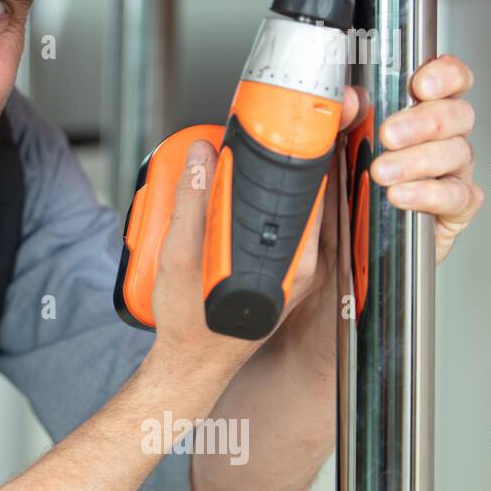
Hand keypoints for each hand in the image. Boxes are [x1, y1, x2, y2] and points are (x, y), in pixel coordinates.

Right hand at [149, 139, 321, 376]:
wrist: (192, 366)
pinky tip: (231, 202)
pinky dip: (259, 209)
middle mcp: (303, 263)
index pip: (310, 184)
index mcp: (292, 256)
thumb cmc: (192, 325)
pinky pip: (279, 229)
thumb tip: (200, 154)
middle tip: (239, 145)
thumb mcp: (180, 254)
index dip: (296, 147)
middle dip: (271, 164)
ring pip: (289, 209)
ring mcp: (296, 270)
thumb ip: (191, 201)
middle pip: (299, 192)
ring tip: (227, 170)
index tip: (276, 124)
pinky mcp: (282, 274)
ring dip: (263, 186)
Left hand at [253, 54, 484, 368]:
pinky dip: (431, 193)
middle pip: (455, 114)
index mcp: (394, 121)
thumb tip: (344, 97)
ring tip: (382, 172)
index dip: (441, 75)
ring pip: (458, 152)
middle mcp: (421, 147)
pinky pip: (458, 197)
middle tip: (389, 133)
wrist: (312, 275)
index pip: (436, 84)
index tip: (419, 80)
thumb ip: (327, 125)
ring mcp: (436, 181)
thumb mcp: (311, 163)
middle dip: (424, 119)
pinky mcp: (443, 218)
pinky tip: (402, 197)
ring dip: (420, 158)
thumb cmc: (315, 212)